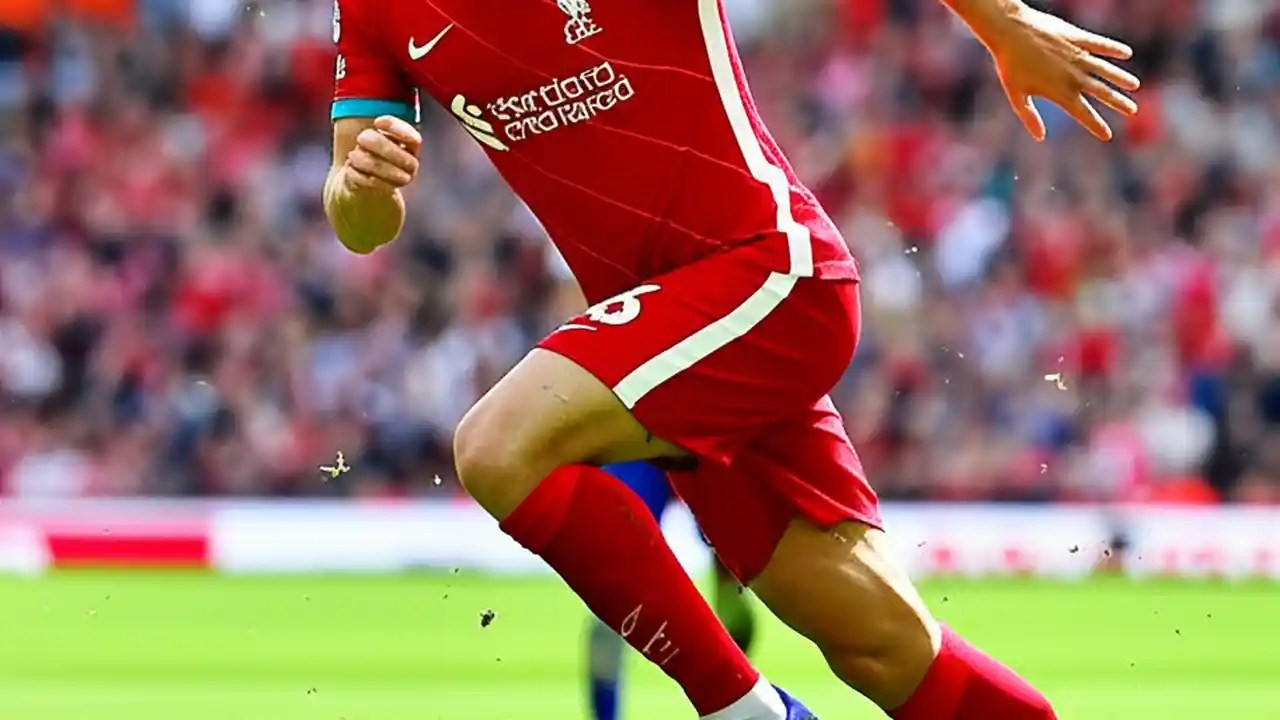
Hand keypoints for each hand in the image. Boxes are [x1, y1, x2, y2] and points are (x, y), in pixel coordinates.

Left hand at [341, 115, 422, 192]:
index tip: (377, 122)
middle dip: (378, 145)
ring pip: (390, 173)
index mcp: (409, 146)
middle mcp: (409, 164)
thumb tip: (364, 84)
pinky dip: (357, 175)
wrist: (349, 177)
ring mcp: (398, 181)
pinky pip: (372, 185)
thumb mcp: (366, 124)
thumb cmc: (360, 145)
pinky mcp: (382, 194)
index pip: (414, 138)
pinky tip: (350, 170)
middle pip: (400, 155)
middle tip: (360, 138)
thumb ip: (371, 108)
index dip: (396, 129)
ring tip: (352, 156)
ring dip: (367, 162)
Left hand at [981, 4, 1139, 141]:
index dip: (1096, 125)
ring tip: (1134, 85)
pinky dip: (1114, 49)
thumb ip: (1029, 116)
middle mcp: (1073, 76)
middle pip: (1101, 92)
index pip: (1083, 113)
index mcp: (1059, 92)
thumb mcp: (1016, 94)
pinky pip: (1100, 44)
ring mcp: (1077, 56)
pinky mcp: (1077, 37)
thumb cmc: (1009, 64)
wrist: (1009, 31)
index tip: (1107, 136)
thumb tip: (1040, 137)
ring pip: (1105, 70)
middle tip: (1133, 110)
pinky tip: (1127, 53)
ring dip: (1120, 78)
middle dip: (1118, 102)